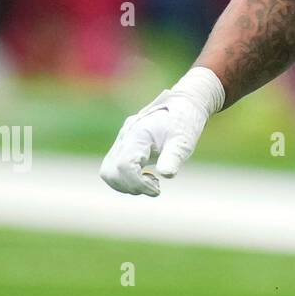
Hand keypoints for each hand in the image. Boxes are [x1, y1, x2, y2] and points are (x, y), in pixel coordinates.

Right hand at [100, 67, 225, 196]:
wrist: (184, 106)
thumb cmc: (185, 122)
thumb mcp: (184, 140)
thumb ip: (174, 156)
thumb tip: (166, 175)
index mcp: (138, 134)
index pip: (124, 165)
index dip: (137, 183)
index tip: (157, 189)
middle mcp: (124, 137)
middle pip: (110, 171)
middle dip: (130, 186)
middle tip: (155, 185)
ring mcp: (122, 142)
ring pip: (109, 172)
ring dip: (127, 184)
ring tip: (153, 180)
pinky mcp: (124, 147)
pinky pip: (114, 168)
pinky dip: (127, 179)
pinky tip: (148, 176)